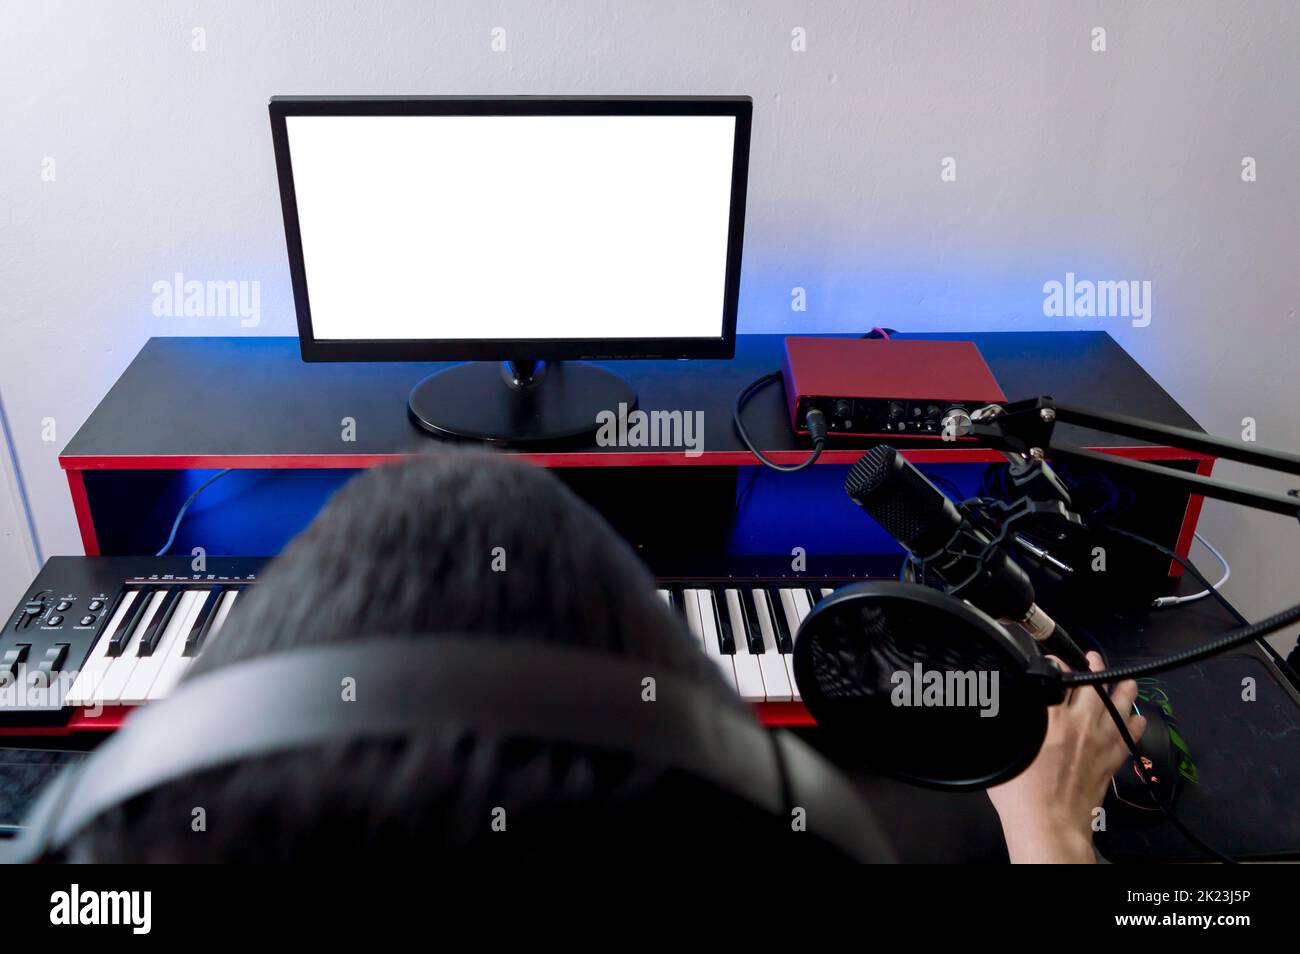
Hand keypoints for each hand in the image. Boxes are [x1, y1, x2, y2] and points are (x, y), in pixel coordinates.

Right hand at [987, 651, 1145, 862]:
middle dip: (1094, 667)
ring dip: (1123, 689)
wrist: (1050, 825)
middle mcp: (1080, 723)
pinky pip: (1130, 734)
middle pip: (1095, 685)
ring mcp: (1101, 741)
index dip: (1056, 663)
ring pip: (1120, 705)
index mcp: (1051, 717)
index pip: (1058, 676)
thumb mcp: (1003, 751)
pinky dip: (1134, 722)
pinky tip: (1134, 716)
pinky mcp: (1112, 760)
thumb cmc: (1020, 793)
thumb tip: (1002, 714)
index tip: (1052, 661)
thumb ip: (1007, 727)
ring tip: (1124, 679)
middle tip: (1091, 658)